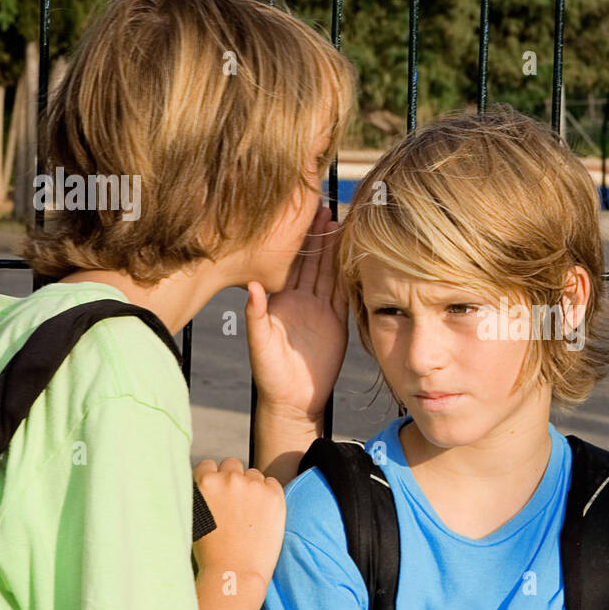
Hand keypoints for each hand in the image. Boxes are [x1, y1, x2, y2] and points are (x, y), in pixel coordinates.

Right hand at [191, 458, 284, 578]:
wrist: (234, 573)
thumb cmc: (209, 553)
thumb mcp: (191, 518)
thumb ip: (199, 495)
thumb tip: (204, 481)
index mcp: (204, 483)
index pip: (207, 465)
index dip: (212, 478)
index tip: (216, 493)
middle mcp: (228, 479)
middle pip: (231, 464)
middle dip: (232, 478)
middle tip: (234, 502)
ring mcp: (253, 485)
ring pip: (252, 474)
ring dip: (251, 486)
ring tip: (248, 513)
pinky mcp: (274, 494)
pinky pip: (272, 483)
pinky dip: (268, 494)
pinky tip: (262, 515)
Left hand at [247, 203, 348, 421]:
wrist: (294, 400)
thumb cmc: (269, 374)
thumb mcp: (259, 343)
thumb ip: (257, 315)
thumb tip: (252, 285)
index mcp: (281, 300)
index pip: (291, 264)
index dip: (299, 241)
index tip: (303, 217)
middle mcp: (301, 300)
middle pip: (313, 262)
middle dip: (319, 237)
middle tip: (326, 209)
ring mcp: (320, 310)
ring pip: (330, 273)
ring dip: (336, 250)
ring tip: (343, 224)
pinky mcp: (336, 322)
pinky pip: (343, 294)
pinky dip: (349, 274)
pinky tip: (356, 256)